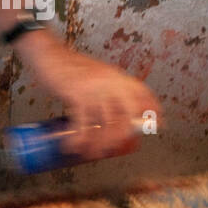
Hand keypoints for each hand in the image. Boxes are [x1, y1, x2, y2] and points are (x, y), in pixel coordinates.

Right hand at [14, 29, 160, 161]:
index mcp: (117, 76)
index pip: (143, 93)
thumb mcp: (97, 74)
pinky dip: (79, 139)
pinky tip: (74, 145)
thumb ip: (108, 88)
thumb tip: (116, 112)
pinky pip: (83, 123)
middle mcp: (110, 82)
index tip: (158, 125)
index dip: (154, 110)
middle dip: (124, 136)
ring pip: (106, 124)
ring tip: (91, 152)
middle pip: (128, 116)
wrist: (48, 54)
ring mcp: (95, 88)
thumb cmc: (71, 67)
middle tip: (115, 148)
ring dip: (99, 144)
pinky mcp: (77, 95)